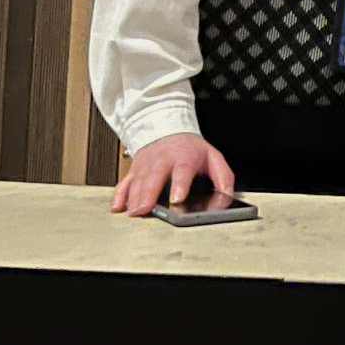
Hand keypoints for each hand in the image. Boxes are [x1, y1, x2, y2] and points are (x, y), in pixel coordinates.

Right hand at [111, 132, 235, 217]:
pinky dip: (120, 194)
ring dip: (134, 197)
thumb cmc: (191, 149)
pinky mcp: (135, 170)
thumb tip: (226, 199)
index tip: (177, 199)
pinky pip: (125, 182)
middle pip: (154, 177)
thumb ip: (223, 178)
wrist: (168, 130)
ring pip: (138, 181)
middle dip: (148, 194)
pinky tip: (118, 207)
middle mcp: (163, 160)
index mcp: (184, 157)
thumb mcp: (213, 158)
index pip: (183, 170)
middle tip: (145, 210)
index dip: (180, 184)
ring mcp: (147, 165)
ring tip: (134, 213)